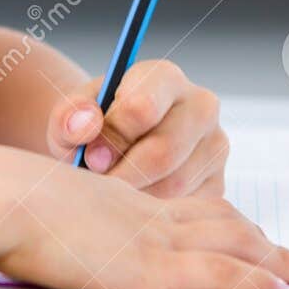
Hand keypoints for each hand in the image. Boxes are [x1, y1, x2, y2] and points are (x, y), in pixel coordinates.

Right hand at [0, 145, 288, 288]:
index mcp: (118, 203)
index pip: (185, 209)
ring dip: (273, 261)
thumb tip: (18, 234)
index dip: (221, 220)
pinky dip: (257, 283)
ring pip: (233, 244)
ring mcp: (152, 240)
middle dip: (259, 240)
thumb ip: (43, 222)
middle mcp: (145, 216)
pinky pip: (222, 275)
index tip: (245, 231)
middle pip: (220, 222)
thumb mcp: (28, 210)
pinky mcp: (152, 268)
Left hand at [46, 60, 227, 196]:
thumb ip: (70, 116)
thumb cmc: (93, 127)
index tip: (90, 156)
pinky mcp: (219, 182)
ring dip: (136, 195)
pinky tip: (134, 201)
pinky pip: (187, 207)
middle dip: (123, 173)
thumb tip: (86, 126)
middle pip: (163, 152)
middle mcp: (201, 106)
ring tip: (113, 189)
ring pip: (175, 184)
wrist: (113, 145)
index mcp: (165, 77)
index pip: (143, 107)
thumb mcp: (71, 116)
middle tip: (99, 182)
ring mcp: (215, 145)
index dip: (112, 137)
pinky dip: (155, 211)